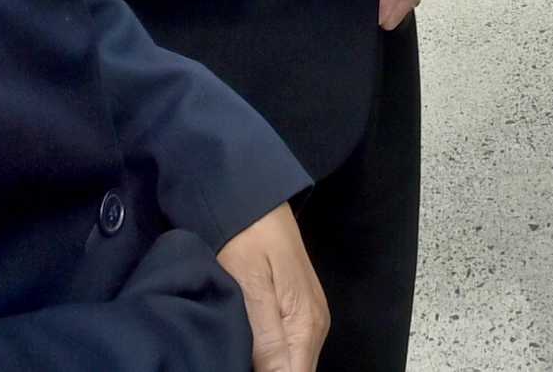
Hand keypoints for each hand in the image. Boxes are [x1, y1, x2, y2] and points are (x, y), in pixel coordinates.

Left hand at [218, 204, 327, 371]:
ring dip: (270, 367)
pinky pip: (291, 349)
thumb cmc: (246, 238)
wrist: (255, 198)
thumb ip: (264, 336)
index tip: (243, 366)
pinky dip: (272, 357)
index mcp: (305, 325)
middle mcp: (316, 327)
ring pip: (294, 364)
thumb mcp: (249, 285)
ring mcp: (311, 319)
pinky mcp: (302, 311)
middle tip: (236, 358)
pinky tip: (251, 351)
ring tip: (240, 356)